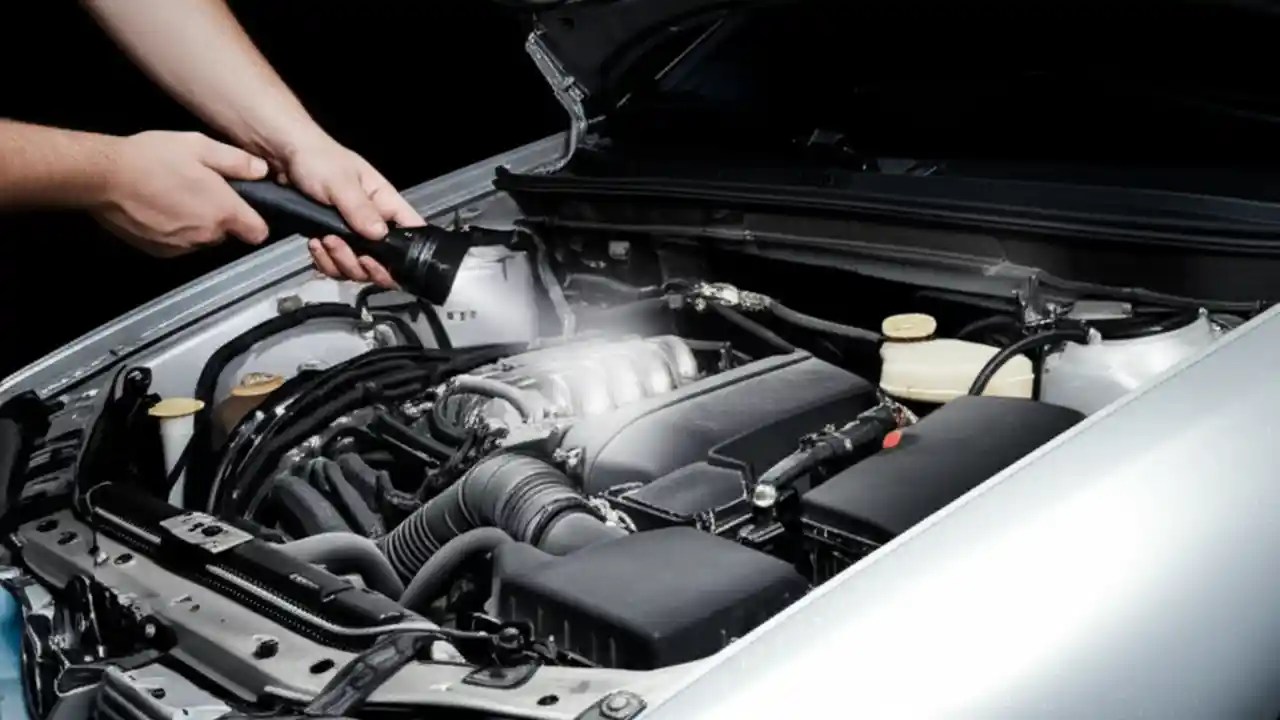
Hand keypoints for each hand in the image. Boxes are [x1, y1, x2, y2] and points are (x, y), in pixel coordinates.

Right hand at [91, 130, 270, 257]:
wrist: (104, 177)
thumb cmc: (154, 157)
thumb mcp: (199, 146)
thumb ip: (236, 161)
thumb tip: (262, 170)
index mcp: (224, 212)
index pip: (258, 232)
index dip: (254, 221)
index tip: (244, 208)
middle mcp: (207, 236)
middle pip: (227, 234)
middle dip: (220, 218)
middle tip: (202, 192)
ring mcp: (182, 247)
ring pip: (202, 240)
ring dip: (197, 225)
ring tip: (177, 199)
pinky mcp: (159, 252)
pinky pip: (179, 245)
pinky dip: (175, 233)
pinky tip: (160, 211)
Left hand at [277, 134, 422, 288]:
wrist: (282, 157)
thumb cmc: (318, 159)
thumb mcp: (341, 182)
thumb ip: (360, 209)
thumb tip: (380, 234)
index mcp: (386, 204)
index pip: (412, 231)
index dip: (410, 252)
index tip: (391, 263)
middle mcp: (373, 224)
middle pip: (383, 263)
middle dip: (363, 264)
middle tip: (343, 248)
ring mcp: (352, 237)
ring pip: (357, 269)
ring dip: (340, 262)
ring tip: (323, 240)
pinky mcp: (332, 245)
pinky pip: (335, 267)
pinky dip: (324, 262)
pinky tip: (314, 245)